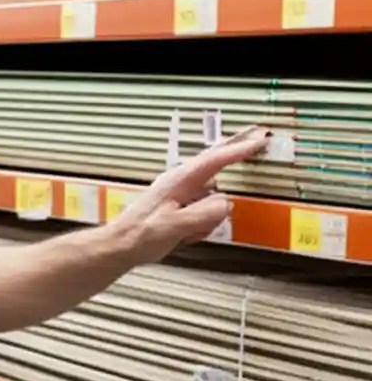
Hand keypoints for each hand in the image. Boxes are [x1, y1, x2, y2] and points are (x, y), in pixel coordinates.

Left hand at [112, 126, 269, 264]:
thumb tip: (226, 203)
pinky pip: (204, 211)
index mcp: (179, 180)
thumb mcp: (174, 226)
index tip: (260, 139)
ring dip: (208, 218)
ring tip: (188, 235)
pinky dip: (202, 226)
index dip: (239, 150)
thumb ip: (202, 214)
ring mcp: (180, 193)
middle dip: (235, 147)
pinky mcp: (180, 206)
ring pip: (211, 195)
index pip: (215, 160)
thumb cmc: (142, 235)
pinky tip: (186, 239)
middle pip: (214, 160)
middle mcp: (180, 181)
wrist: (120, 246)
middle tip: (258, 134)